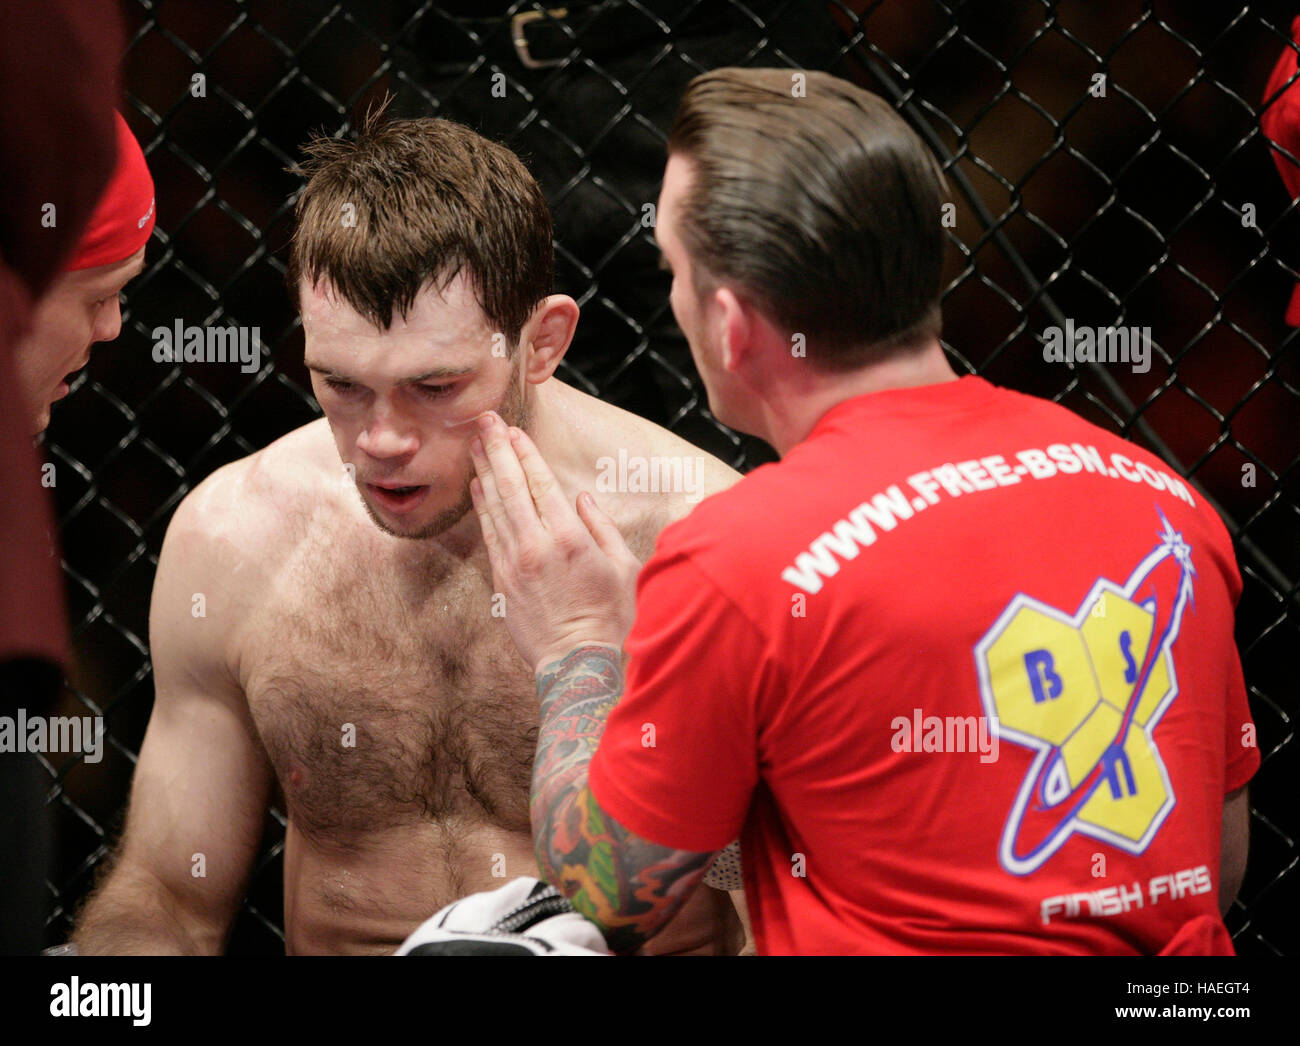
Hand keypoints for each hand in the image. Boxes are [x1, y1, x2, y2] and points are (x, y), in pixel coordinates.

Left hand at [468, 412, 640, 674]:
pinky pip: (488, 535)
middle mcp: (537, 545)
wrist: (580, 663)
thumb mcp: (623, 566)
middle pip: (510, 487)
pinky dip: (481, 508)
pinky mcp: (502, 582)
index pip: (541, 483)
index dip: (525, 452)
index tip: (513, 429)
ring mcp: (514, 564)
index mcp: (570, 538)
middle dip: (496, 450)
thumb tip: (581, 498)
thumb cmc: (613, 617)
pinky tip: (477, 488)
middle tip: (483, 421)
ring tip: (475, 445)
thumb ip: (600, 527)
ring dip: (484, 473)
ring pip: (493, 508)